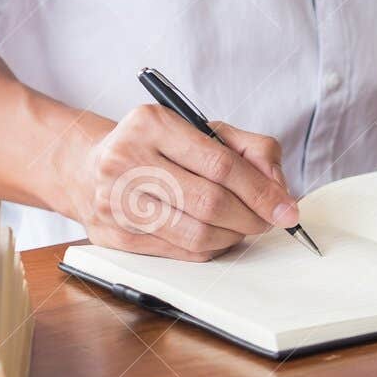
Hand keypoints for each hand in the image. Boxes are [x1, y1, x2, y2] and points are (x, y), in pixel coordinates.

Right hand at [62, 105, 299, 260]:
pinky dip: (211, 247)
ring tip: (242, 226)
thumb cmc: (159, 148)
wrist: (88, 168)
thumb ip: (251, 150)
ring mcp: (115, 201)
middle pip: (211, 203)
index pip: (221, 165)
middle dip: (252, 217)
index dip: (262, 192)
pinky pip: (182, 252)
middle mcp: (126, 160)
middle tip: (268, 221)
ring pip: (197, 234)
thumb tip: (279, 190)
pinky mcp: (115, 236)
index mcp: (151, 123)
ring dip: (234, 236)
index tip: (287, 209)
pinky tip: (216, 234)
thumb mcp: (203, 131)